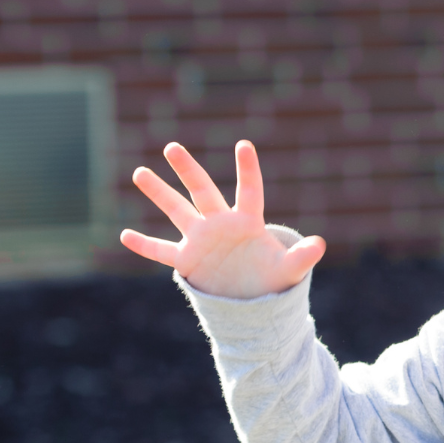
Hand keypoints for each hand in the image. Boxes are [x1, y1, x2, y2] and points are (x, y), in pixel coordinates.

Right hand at [121, 140, 326, 298]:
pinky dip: (144, 245)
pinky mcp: (188, 260)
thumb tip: (320, 245)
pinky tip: (124, 236)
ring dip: (159, 193)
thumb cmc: (273, 277)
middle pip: (202, 191)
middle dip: (188, 170)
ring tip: (140, 172)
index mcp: (247, 221)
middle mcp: (221, 223)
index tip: (245, 145)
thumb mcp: (290, 269)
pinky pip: (162, 250)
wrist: (253, 298)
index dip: (247, 170)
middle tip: (172, 147)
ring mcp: (201, 240)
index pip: (249, 190)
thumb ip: (302, 256)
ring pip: (177, 211)